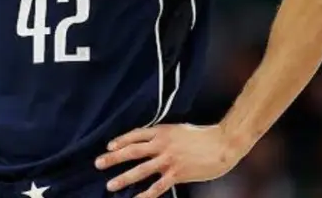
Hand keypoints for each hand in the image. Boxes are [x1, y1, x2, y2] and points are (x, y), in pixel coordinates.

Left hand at [95, 124, 243, 197]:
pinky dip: (146, 194)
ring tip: (110, 184)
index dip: (121, 140)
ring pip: (140, 169)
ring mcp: (168, 160)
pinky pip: (157, 186)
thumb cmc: (203, 135)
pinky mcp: (177, 174)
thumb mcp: (179, 129)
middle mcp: (162, 144)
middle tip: (98, 163)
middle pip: (132, 151)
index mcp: (162, 131)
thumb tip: (152, 141)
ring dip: (123, 177)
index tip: (109, 146)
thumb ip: (165, 136)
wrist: (222, 143)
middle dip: (114, 158)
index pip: (136, 135)